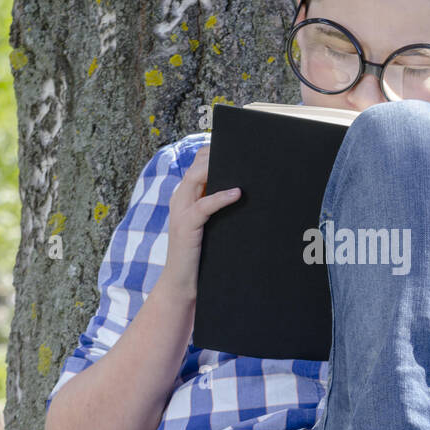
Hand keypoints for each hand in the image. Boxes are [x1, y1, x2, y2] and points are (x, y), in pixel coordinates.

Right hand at [161, 145, 240, 301]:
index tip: (241, 145)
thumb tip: (248, 193)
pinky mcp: (187, 225)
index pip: (199, 162)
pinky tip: (237, 194)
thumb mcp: (211, 226)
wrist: (182, 284)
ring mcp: (181, 210)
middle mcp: (181, 198)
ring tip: (241, 162)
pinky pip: (204, 205)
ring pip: (197, 177)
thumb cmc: (201, 256)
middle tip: (246, 150)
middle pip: (199, 163)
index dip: (216, 151)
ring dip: (218, 167)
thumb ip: (220, 208)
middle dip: (219, 153)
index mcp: (186, 195)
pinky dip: (221, 197)